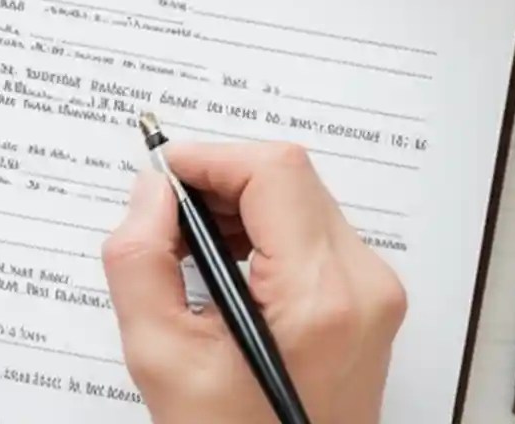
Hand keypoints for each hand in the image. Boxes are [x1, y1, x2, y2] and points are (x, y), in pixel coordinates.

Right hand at [102, 142, 406, 423]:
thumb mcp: (160, 354)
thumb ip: (141, 259)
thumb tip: (151, 193)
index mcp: (318, 295)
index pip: (273, 172)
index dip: (209, 159)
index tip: (162, 175)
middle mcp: (362, 284)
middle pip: (289, 177)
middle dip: (219, 180)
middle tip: (165, 217)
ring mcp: (373, 293)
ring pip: (301, 198)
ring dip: (239, 204)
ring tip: (188, 247)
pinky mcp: (367, 300)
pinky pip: (312, 231)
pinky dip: (262, 230)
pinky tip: (223, 264)